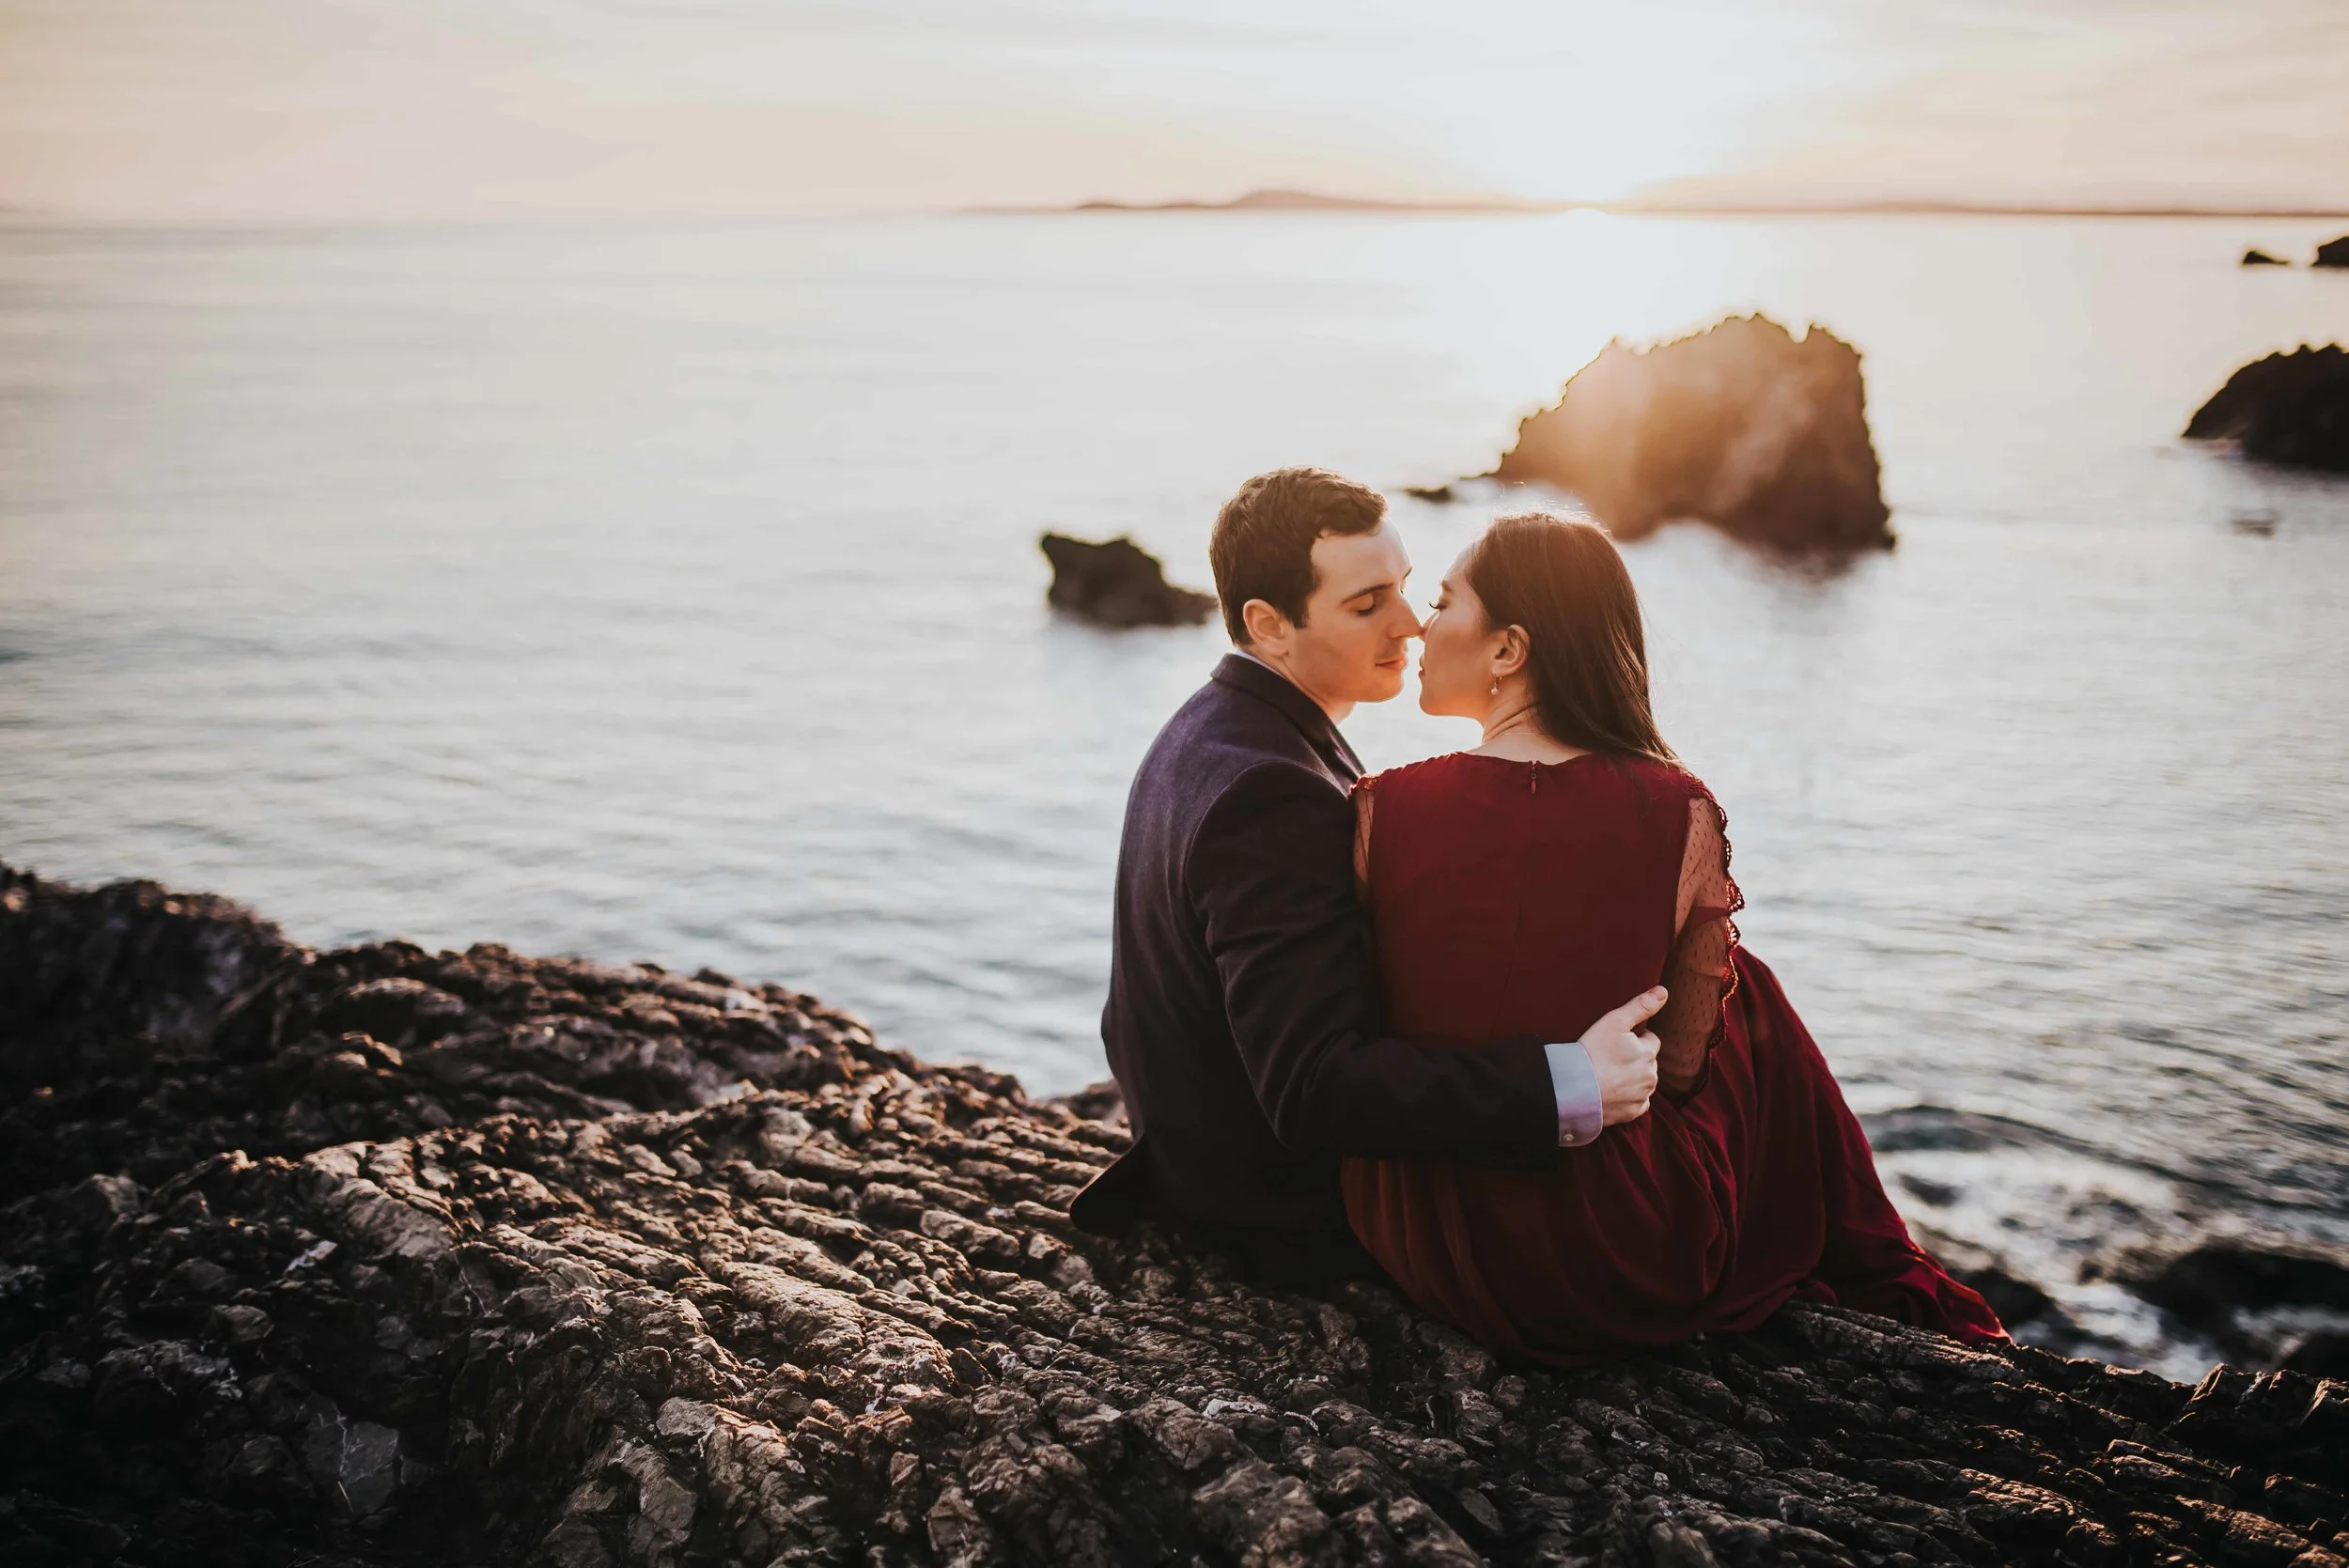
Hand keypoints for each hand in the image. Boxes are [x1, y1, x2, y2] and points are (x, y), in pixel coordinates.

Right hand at [1582, 986, 1664, 1125]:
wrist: (1574, 1089)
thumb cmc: (1592, 1052)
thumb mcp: (1614, 1021)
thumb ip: (1641, 1006)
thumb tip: (1663, 991)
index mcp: (1648, 1053)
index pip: (1651, 1041)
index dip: (1635, 1039)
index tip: (1617, 1042)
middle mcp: (1651, 1076)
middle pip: (1648, 1062)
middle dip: (1635, 1059)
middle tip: (1611, 1059)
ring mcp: (1642, 1096)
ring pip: (1644, 1083)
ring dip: (1633, 1078)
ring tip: (1609, 1074)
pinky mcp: (1632, 1113)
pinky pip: (1637, 1103)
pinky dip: (1628, 1098)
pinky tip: (1612, 1092)